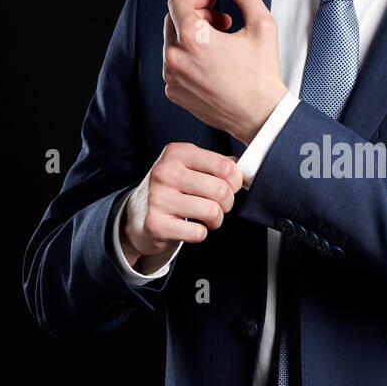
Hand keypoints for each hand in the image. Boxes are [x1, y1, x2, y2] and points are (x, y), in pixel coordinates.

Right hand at [119, 142, 243, 270]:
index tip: (230, 187)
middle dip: (227, 203)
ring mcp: (157, 197)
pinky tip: (189, 227)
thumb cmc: (174, 189)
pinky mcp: (155, 223)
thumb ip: (218, 164)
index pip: (225, 167)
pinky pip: (198, 233)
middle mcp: (165, 172)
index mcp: (178, 152)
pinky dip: (200, 233)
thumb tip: (247, 169)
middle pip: (221, 190)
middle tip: (218, 205)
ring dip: (215, 220)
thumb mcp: (192, 167)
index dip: (235, 182)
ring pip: (212, 212)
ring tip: (204, 217)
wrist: (139, 214)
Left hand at [163, 0, 287, 142]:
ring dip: (192, 38)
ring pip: (172, 43)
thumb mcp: (262, 26)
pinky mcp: (174, 92)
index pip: (177, 1)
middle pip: (173, 20)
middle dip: (197, 16)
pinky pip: (173, 65)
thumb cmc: (262, 75)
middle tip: (222, 26)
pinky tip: (212, 66)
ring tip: (219, 47)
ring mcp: (172, 77)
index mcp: (193, 38)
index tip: (212, 3)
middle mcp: (176, 57)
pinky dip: (188, 59)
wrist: (259, 116)